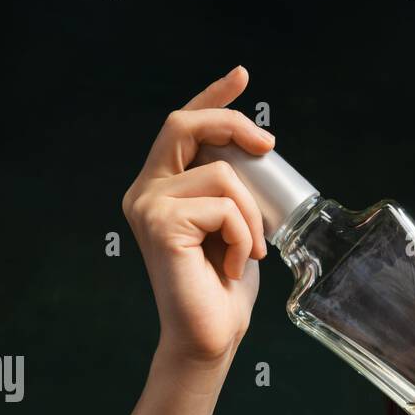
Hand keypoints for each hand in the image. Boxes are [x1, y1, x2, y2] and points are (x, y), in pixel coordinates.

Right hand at [122, 65, 274, 368]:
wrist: (210, 339)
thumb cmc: (223, 289)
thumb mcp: (233, 225)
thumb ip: (230, 188)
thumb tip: (257, 150)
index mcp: (159, 188)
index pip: (182, 127)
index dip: (212, 97)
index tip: (243, 75)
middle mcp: (145, 191)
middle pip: (185, 125)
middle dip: (233, 124)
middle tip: (269, 146)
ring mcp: (147, 205)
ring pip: (221, 174)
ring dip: (251, 213)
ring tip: (250, 251)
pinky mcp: (159, 223)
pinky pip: (223, 206)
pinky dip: (243, 236)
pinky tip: (233, 265)